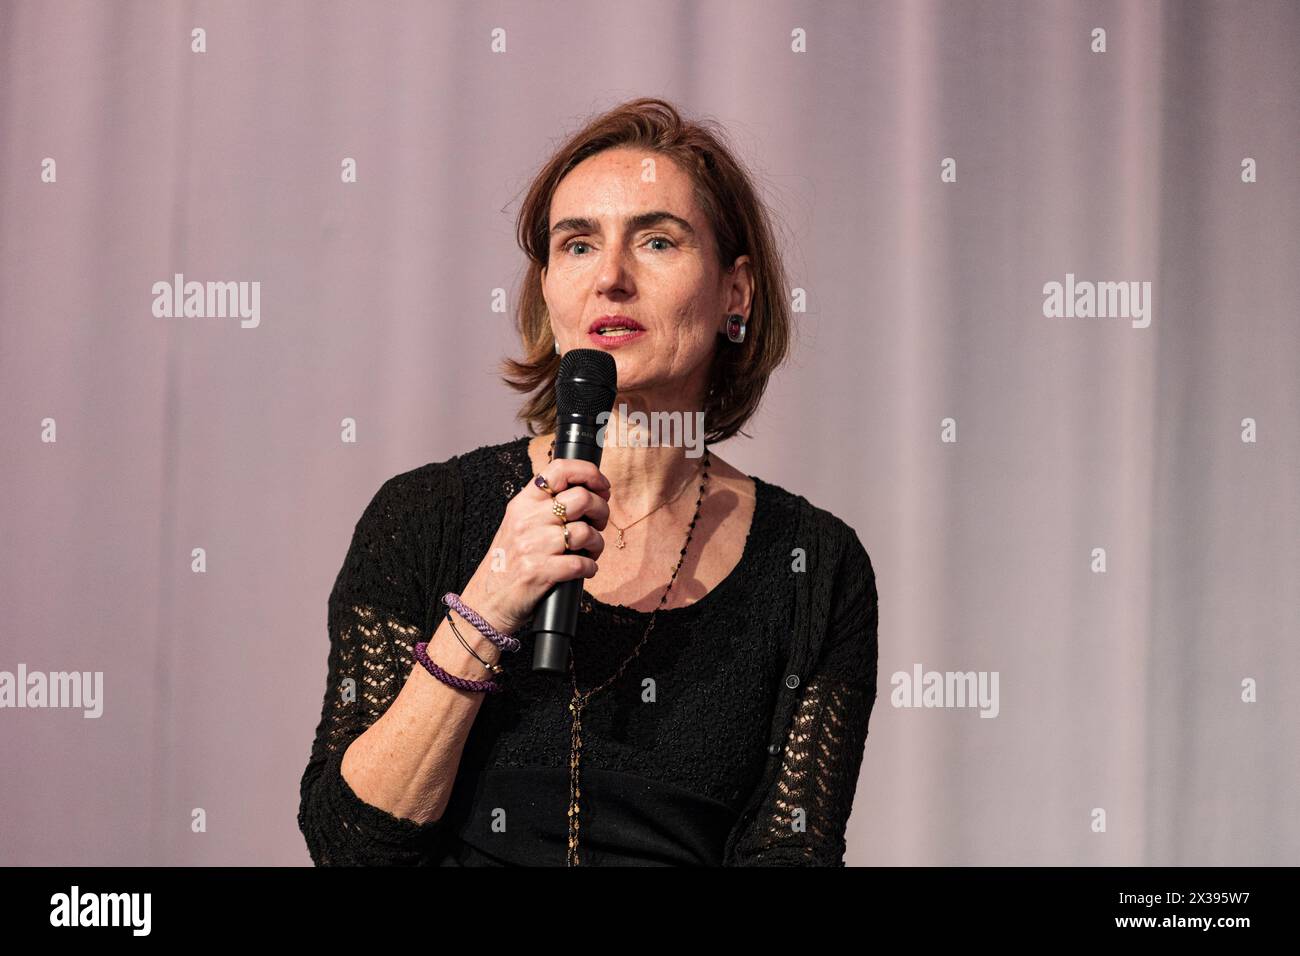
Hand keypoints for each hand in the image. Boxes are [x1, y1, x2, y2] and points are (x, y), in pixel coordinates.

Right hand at [459, 457, 610, 635]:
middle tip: (599, 523)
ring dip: (597, 544)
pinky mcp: (538, 572)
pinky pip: (581, 563)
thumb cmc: (508, 564)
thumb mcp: (518, 525)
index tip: (602, 487)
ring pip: (585, 531)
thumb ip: (544, 508)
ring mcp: (532, 546)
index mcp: (522, 503)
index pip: (559, 469)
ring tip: (591, 552)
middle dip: (601, 510)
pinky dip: (590, 568)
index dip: (589, 473)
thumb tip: (586, 493)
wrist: (485, 602)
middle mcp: (526, 520)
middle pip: (581, 498)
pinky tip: (585, 570)